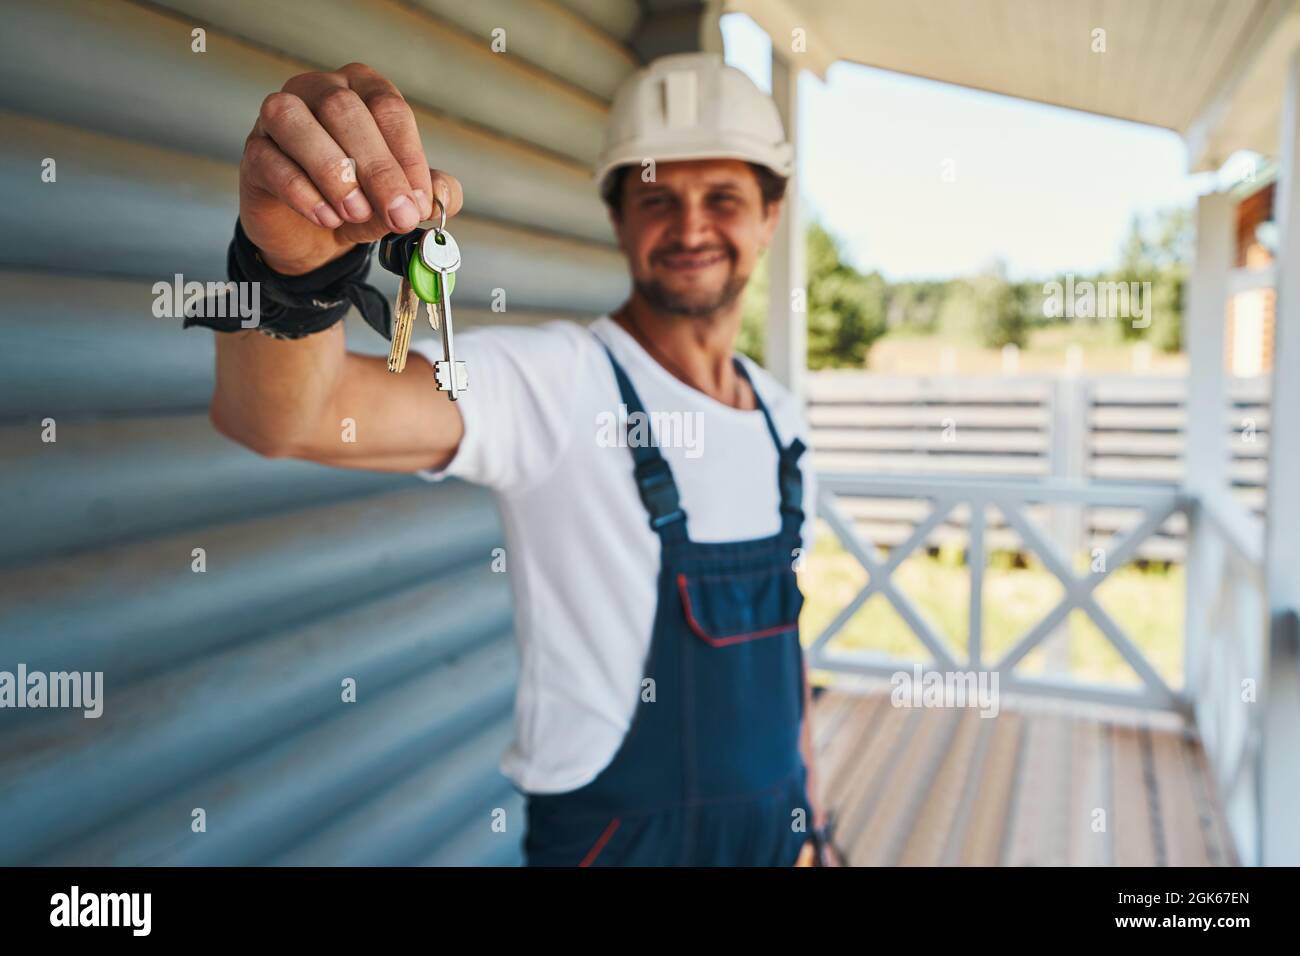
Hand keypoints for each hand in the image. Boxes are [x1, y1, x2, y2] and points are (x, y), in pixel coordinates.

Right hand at [238, 62, 463, 274]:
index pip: (388, 108)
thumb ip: (430, 195)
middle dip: (378, 168)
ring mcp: (278, 118)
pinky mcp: (254, 152)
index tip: (420, 201)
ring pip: (295, 121)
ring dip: (334, 171)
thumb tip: (441, 193)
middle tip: (399, 215)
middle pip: (345, 110)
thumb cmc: (360, 203)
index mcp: (362, 89)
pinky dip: (302, 192)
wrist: (312, 235)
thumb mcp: (402, 200)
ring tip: (357, 212)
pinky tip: (327, 218)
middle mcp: (318, 91)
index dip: (407, 156)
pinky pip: (270, 161)